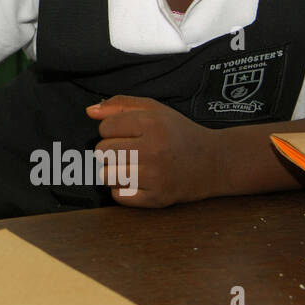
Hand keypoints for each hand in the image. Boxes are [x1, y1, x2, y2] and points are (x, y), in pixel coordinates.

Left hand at [87, 96, 221, 207]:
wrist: (214, 162)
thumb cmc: (178, 133)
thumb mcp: (154, 109)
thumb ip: (120, 105)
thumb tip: (89, 111)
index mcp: (152, 124)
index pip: (104, 128)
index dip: (110, 129)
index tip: (126, 133)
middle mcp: (154, 150)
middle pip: (102, 151)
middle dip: (109, 150)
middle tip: (127, 150)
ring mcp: (156, 177)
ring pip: (106, 175)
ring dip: (112, 171)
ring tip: (128, 165)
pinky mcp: (158, 198)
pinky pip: (119, 196)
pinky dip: (122, 189)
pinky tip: (135, 180)